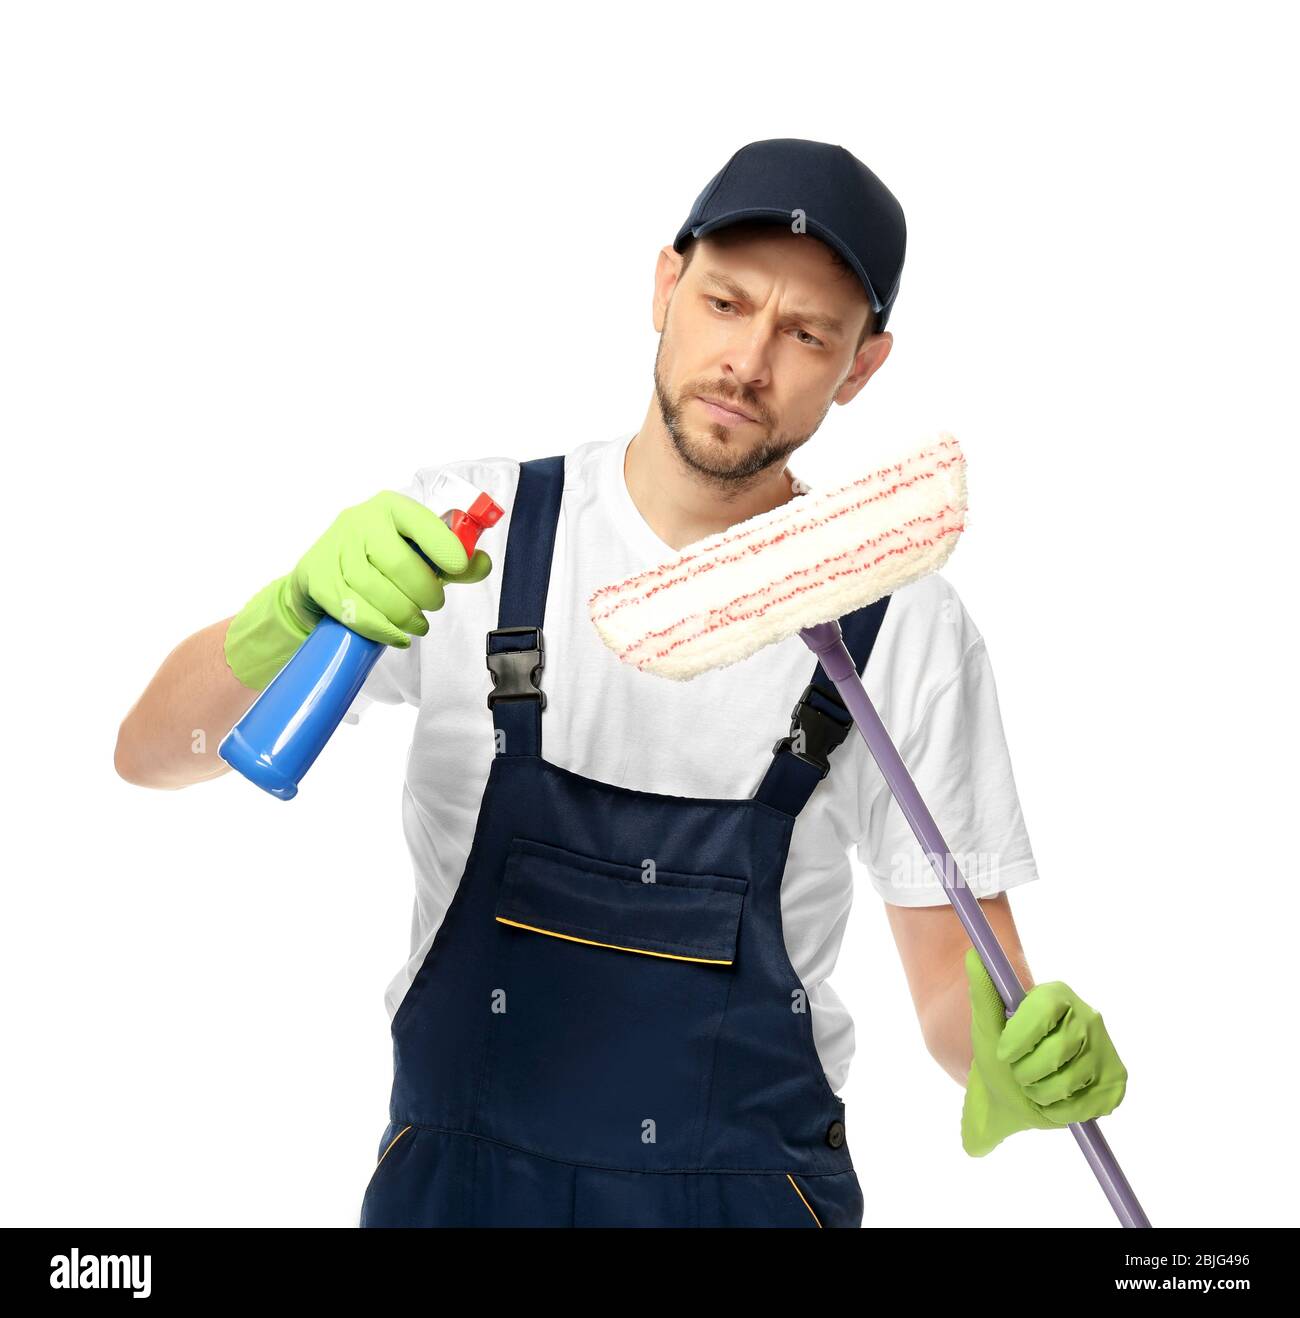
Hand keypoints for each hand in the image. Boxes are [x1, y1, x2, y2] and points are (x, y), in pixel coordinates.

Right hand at [225, 490, 492, 690]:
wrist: (321, 578)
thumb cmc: (379, 564)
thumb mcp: (419, 556)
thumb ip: (453, 563)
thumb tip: (481, 564)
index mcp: (391, 508)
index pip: (421, 522)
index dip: (444, 547)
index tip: (460, 568)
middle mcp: (359, 521)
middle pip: (399, 563)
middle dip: (424, 592)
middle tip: (433, 605)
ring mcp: (333, 548)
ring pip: (374, 589)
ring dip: (404, 615)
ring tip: (417, 624)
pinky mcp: (316, 578)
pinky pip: (352, 610)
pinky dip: (380, 628)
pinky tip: (396, 635)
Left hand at [961, 946, 1126, 1156]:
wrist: (1015, 1089)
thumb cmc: (1001, 1051)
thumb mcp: (986, 1025)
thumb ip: (982, 991)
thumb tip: (972, 955)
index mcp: (1057, 995)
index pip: (1045, 1010)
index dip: (1021, 1037)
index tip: (1003, 1053)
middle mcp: (1088, 1017)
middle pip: (1056, 1051)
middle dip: (1025, 1072)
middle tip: (1018, 1072)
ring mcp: (1106, 1049)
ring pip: (1068, 1082)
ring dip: (1039, 1094)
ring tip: (1034, 1086)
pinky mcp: (1116, 1082)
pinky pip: (1085, 1106)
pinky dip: (1060, 1111)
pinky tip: (1054, 1101)